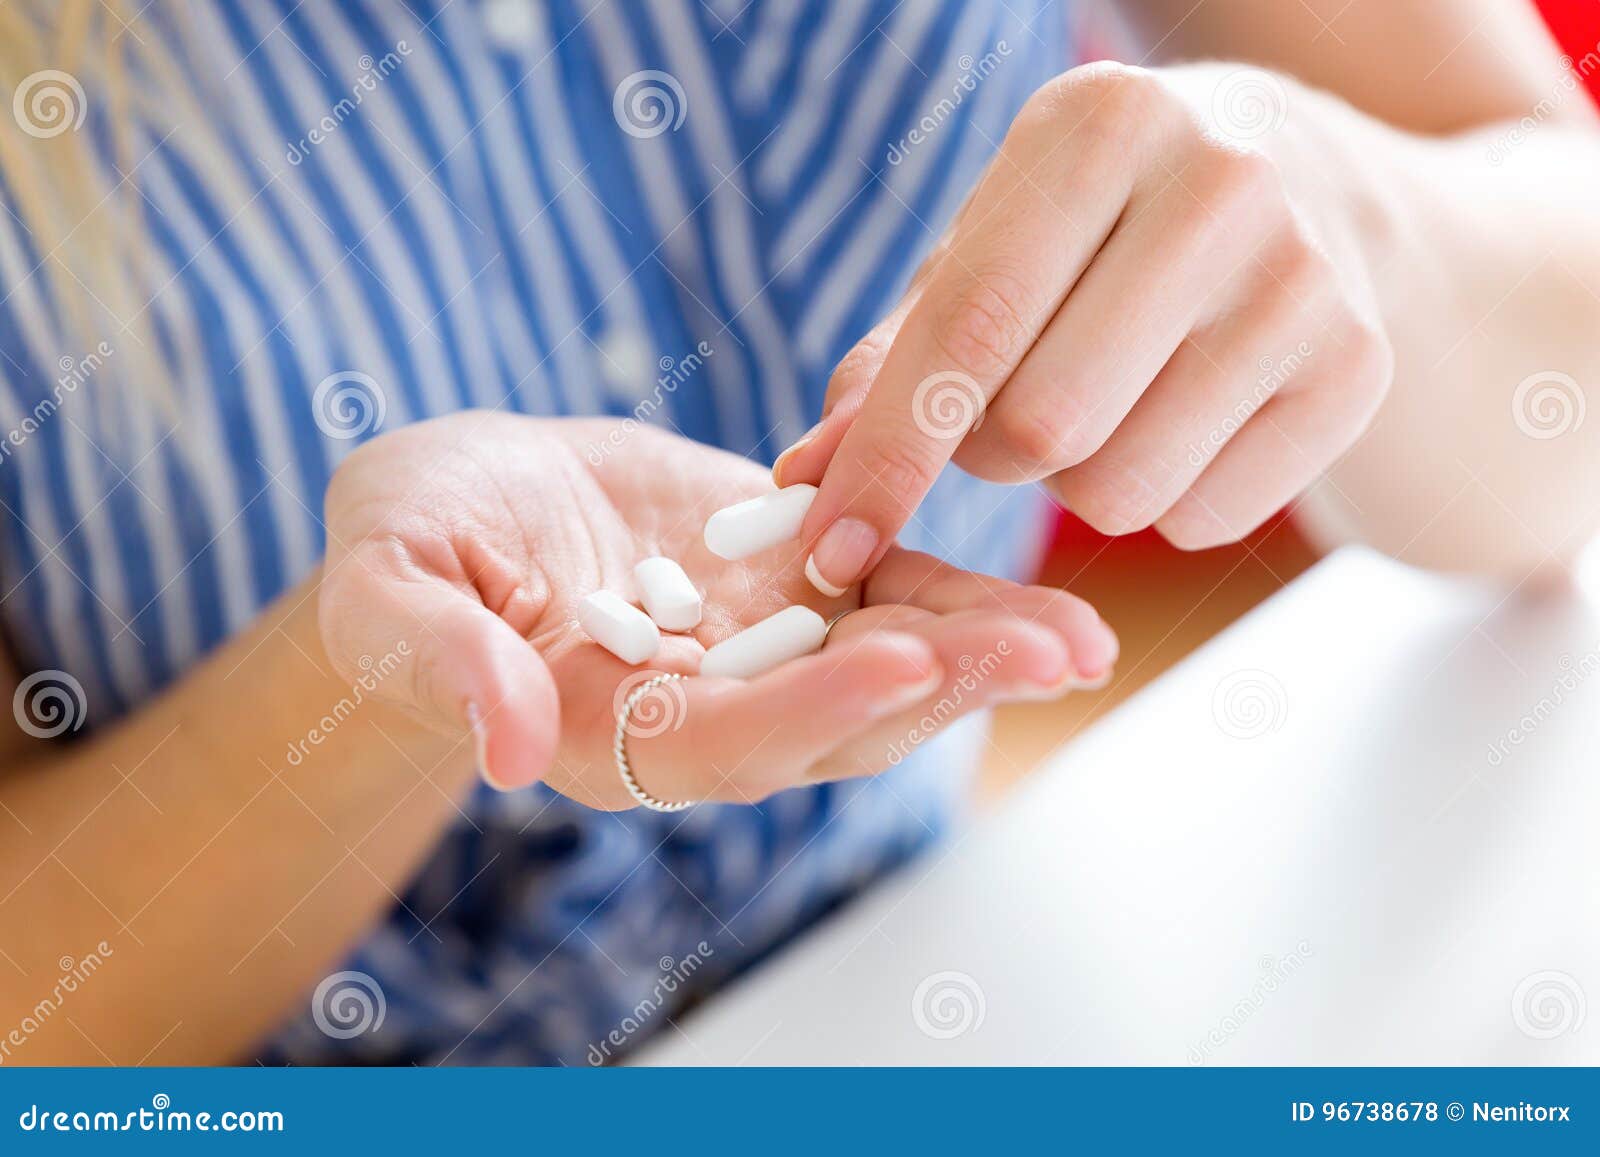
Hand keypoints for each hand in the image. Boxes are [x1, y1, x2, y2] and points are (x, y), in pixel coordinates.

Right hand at [318, 413, 1116, 807]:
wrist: (466, 499)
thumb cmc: (404, 544)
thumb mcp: (392, 585)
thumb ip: (441, 659)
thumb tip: (500, 751)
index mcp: (606, 730)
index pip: (721, 740)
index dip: (806, 705)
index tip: (898, 659)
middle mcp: (701, 709)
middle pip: (833, 720)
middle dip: (940, 688)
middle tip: (1051, 653)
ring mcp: (754, 648)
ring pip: (880, 665)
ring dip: (978, 652)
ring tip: (1079, 636)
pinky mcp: (789, 581)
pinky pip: (881, 589)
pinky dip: (953, 589)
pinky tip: (1041, 590)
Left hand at [778, 62, 1394, 590]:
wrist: (1314, 186)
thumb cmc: (1103, 230)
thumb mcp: (992, 248)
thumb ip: (895, 357)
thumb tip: (805, 477)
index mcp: (1101, 123)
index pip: (967, 328)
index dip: (886, 455)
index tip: (827, 543)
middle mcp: (1220, 183)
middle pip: (1044, 427)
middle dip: (995, 454)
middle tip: (1010, 415)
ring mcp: (1305, 278)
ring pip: (1122, 490)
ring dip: (1079, 484)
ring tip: (1104, 407)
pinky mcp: (1358, 369)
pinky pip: (1203, 519)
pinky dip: (1165, 502)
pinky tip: (1186, 423)